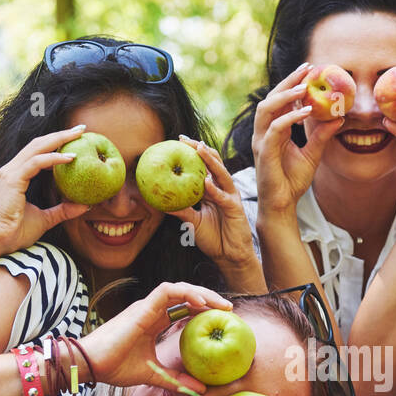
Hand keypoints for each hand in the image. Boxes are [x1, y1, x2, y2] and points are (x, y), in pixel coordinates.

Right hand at [0, 124, 91, 253]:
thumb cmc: (17, 232)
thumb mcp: (46, 219)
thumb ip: (63, 210)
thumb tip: (85, 206)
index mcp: (17, 174)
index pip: (38, 151)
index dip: (56, 142)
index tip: (76, 138)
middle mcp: (12, 169)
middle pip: (39, 143)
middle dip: (61, 134)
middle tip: (82, 129)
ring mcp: (10, 173)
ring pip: (37, 148)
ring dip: (59, 139)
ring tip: (79, 135)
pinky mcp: (12, 180)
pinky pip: (36, 163)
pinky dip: (53, 158)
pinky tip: (70, 157)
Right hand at [77, 282, 229, 390]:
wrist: (89, 365)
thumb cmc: (113, 367)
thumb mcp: (153, 375)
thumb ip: (176, 380)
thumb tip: (201, 389)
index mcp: (152, 322)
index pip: (183, 309)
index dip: (203, 311)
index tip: (223, 321)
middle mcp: (151, 310)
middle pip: (185, 296)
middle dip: (209, 300)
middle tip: (230, 311)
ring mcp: (146, 307)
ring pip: (179, 288)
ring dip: (203, 294)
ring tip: (221, 305)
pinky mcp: (142, 308)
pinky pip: (168, 291)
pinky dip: (186, 294)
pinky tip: (202, 304)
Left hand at [167, 137, 257, 273]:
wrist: (229, 256)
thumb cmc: (214, 238)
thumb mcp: (192, 222)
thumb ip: (180, 211)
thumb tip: (160, 204)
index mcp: (213, 190)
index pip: (203, 166)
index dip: (192, 153)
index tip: (178, 141)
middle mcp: (222, 190)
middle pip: (213, 163)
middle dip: (200, 149)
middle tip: (185, 139)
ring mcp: (230, 197)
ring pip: (221, 174)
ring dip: (210, 161)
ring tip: (199, 149)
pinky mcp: (235, 209)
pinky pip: (223, 197)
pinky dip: (215, 190)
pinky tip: (205, 183)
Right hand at [251, 63, 343, 213]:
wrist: (282, 205)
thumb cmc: (292, 181)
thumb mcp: (313, 154)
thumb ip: (323, 135)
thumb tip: (339, 117)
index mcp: (274, 130)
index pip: (280, 101)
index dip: (293, 84)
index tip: (309, 70)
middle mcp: (265, 132)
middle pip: (271, 98)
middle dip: (288, 81)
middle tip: (307, 69)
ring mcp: (262, 141)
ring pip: (267, 108)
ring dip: (285, 95)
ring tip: (305, 87)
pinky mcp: (264, 152)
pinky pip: (275, 129)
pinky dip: (290, 118)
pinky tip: (307, 111)